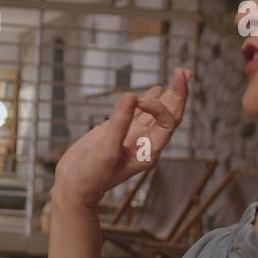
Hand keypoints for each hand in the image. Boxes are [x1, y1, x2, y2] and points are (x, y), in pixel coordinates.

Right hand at [53, 68, 191, 207]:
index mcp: (149, 151)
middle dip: (178, 93)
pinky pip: (138, 112)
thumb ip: (119, 124)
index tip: (139, 100)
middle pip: (170, 114)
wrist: (74, 186)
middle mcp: (146, 142)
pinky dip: (148, 98)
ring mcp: (133, 135)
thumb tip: (131, 96)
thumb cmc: (91, 176)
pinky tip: (157, 87)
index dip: (159, 106)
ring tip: (182, 73)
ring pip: (156, 110)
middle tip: (184, 71)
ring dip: (169, 93)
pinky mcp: (119, 130)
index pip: (167, 122)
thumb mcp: (106, 151)